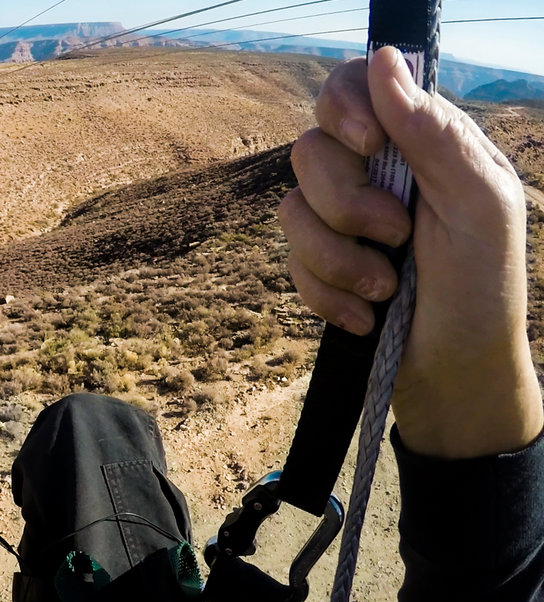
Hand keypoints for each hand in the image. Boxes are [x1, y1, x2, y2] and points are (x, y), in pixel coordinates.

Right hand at [279, 47, 542, 458]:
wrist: (454, 373)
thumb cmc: (483, 286)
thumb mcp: (478, 203)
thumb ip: (433, 131)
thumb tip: (383, 58)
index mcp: (420, 144)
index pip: (353, 88)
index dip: (344, 107)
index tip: (369, 146)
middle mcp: (375, 174)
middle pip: (311, 150)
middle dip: (347, 204)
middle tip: (396, 237)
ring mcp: (340, 220)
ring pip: (291, 209)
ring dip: (339, 259)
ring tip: (386, 289)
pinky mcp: (318, 264)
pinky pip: (289, 262)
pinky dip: (328, 294)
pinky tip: (366, 315)